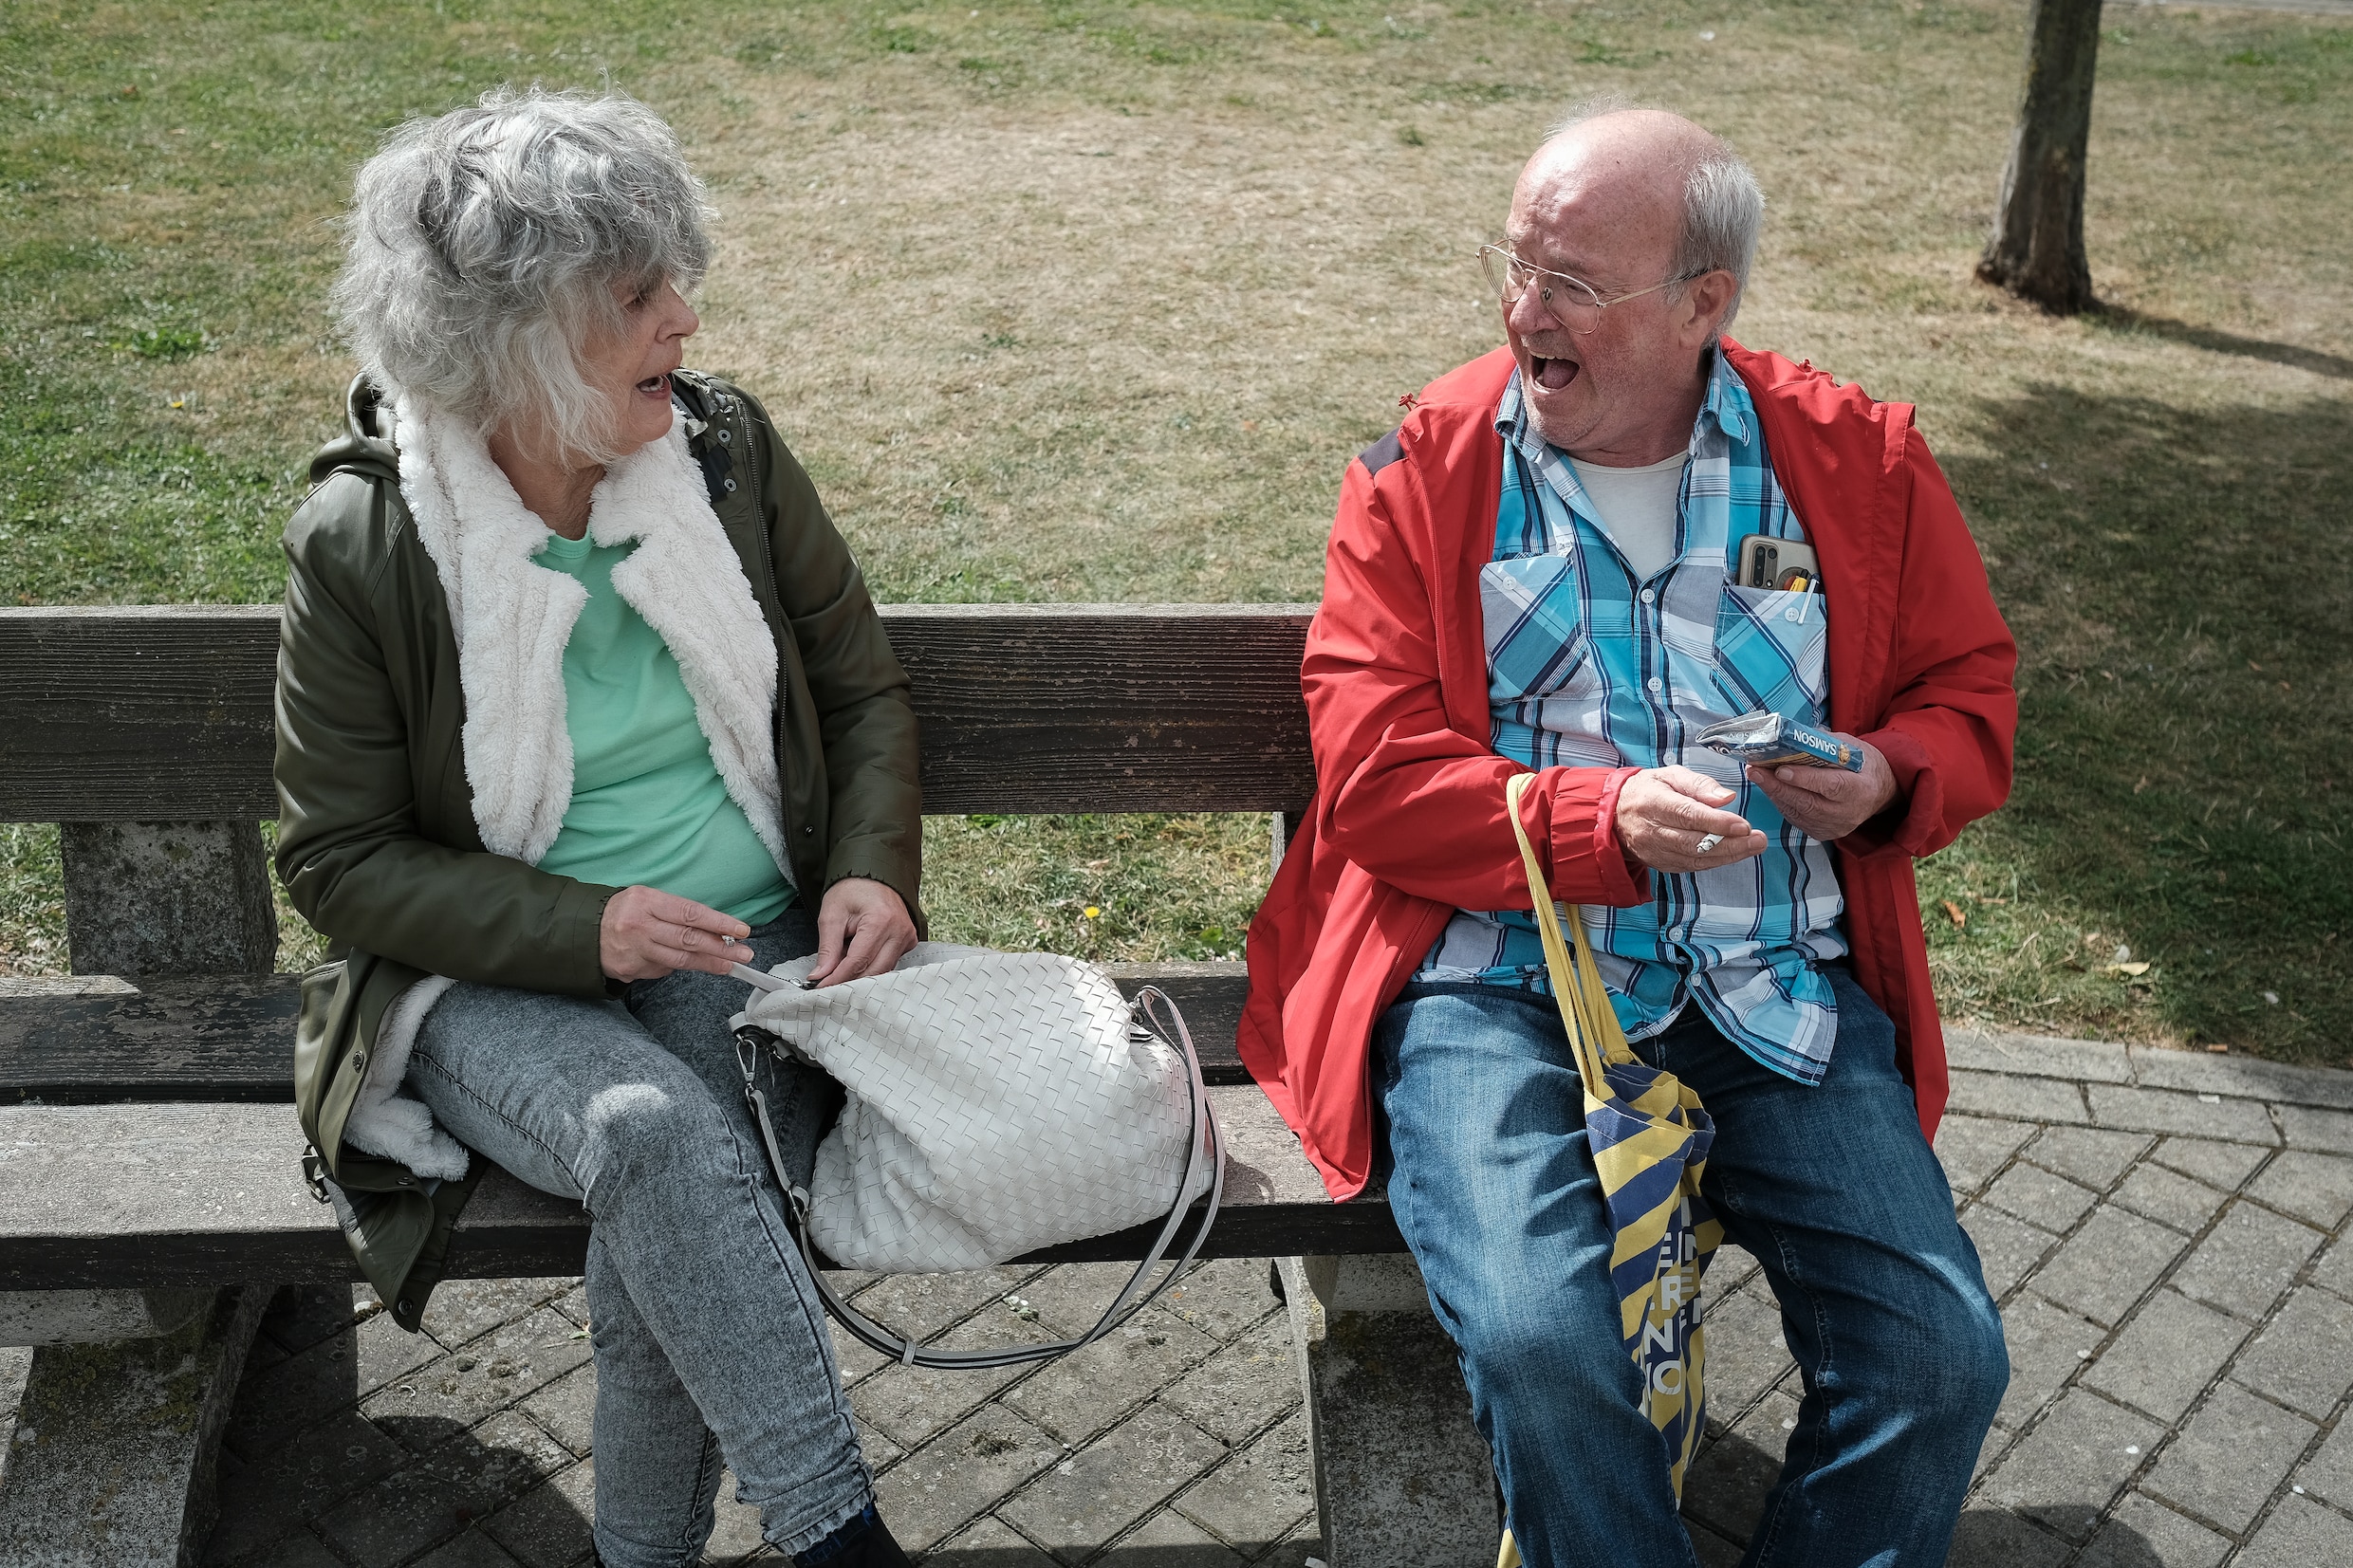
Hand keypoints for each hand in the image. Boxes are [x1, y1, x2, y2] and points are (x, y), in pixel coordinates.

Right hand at [600, 886, 752, 982]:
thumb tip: (714, 928)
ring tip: (728, 964)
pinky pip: (662, 970)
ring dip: (708, 963)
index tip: (740, 930)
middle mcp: (640, 926)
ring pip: (679, 960)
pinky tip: (687, 964)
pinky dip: (677, 967)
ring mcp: (634, 950)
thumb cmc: (625, 911)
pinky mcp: (630, 969)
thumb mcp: (647, 899)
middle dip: (721, 948)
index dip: (718, 923)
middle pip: (688, 939)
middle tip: (744, 953)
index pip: (690, 913)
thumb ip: (677, 912)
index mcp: (646, 901)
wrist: (584, 930)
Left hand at [809, 877, 917, 987]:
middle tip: (827, 984)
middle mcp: (900, 931)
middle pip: (873, 971)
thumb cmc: (851, 890)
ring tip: (839, 970)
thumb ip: (827, 948)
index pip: (857, 962)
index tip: (820, 986)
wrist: (872, 875)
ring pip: (882, 971)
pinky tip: (857, 961)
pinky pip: (889, 963)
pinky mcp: (909, 941)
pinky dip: (871, 966)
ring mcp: (908, 936)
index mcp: (880, 921)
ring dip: (860, 975)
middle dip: (848, 981)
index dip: (837, 978)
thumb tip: (819, 976)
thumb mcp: (832, 915)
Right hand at [1615, 766, 1767, 872]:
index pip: (1688, 815)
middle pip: (1695, 842)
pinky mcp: (1661, 864)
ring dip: (1729, 855)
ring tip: (1754, 846)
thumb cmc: (1647, 791)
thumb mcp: (1670, 775)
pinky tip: (1735, 853)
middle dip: (1731, 844)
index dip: (1717, 823)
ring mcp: (1656, 851)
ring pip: (1696, 858)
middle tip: (1758, 839)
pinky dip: (1716, 861)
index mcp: (1654, 803)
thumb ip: (1699, 784)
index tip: (1744, 825)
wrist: (1615, 817)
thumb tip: (1726, 797)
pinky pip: (1693, 866)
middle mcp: (1653, 831)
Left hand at [1746, 736, 1897, 841]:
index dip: (1804, 779)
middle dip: (1777, 786)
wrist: (1878, 792)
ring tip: (1757, 775)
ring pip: (1798, 812)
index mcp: (1860, 789)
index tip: (1780, 770)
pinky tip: (1770, 788)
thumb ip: (1825, 745)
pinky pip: (1797, 818)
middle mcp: (1848, 812)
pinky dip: (1781, 802)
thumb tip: (1793, 736)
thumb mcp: (1852, 748)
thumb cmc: (1863, 765)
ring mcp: (1835, 826)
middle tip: (1755, 770)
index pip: (1830, 786)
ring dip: (1774, 793)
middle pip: (1807, 802)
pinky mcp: (1823, 833)